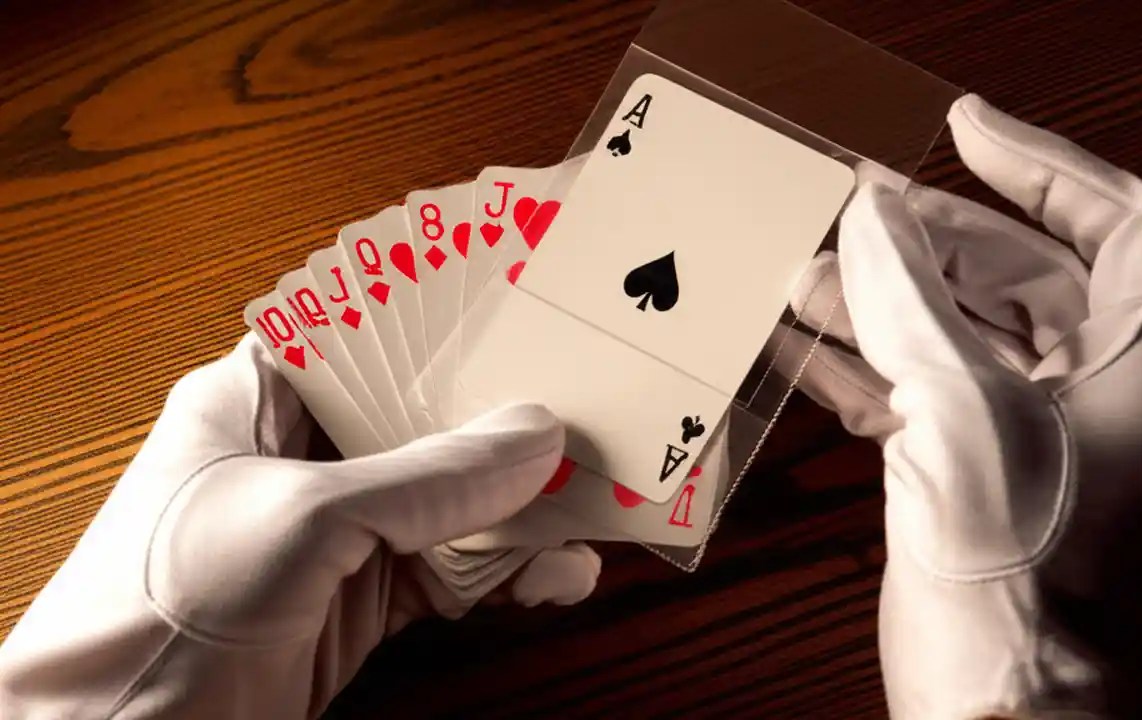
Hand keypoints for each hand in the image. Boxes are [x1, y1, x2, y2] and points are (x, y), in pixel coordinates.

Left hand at [0, 334, 600, 718]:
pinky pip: (455, 572)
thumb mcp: (303, 518)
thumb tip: (532, 436)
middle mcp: (302, 457)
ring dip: (524, 508)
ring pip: (454, 502)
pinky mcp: (361, 599)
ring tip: (594, 502)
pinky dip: (509, 574)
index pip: (369, 334)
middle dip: (507, 422)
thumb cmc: (157, 606)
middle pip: (427, 422)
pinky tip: (557, 575)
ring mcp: (336, 533)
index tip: (528, 313)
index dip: (447, 323)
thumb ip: (427, 479)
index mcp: (260, 398)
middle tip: (588, 409)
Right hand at [773, 94, 1141, 716]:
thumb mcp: (962, 405)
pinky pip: (924, 390)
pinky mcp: (981, 474)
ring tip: (802, 273)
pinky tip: (802, 342)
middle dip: (926, 239)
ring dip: (881, 299)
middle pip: (1020, 272)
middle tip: (848, 205)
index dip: (1040, 163)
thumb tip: (868, 217)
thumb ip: (909, 299)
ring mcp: (1040, 432)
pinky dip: (866, 362)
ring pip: (961, 333)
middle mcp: (1104, 386)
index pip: (1116, 218)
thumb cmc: (1026, 565)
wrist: (1002, 697)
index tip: (961, 128)